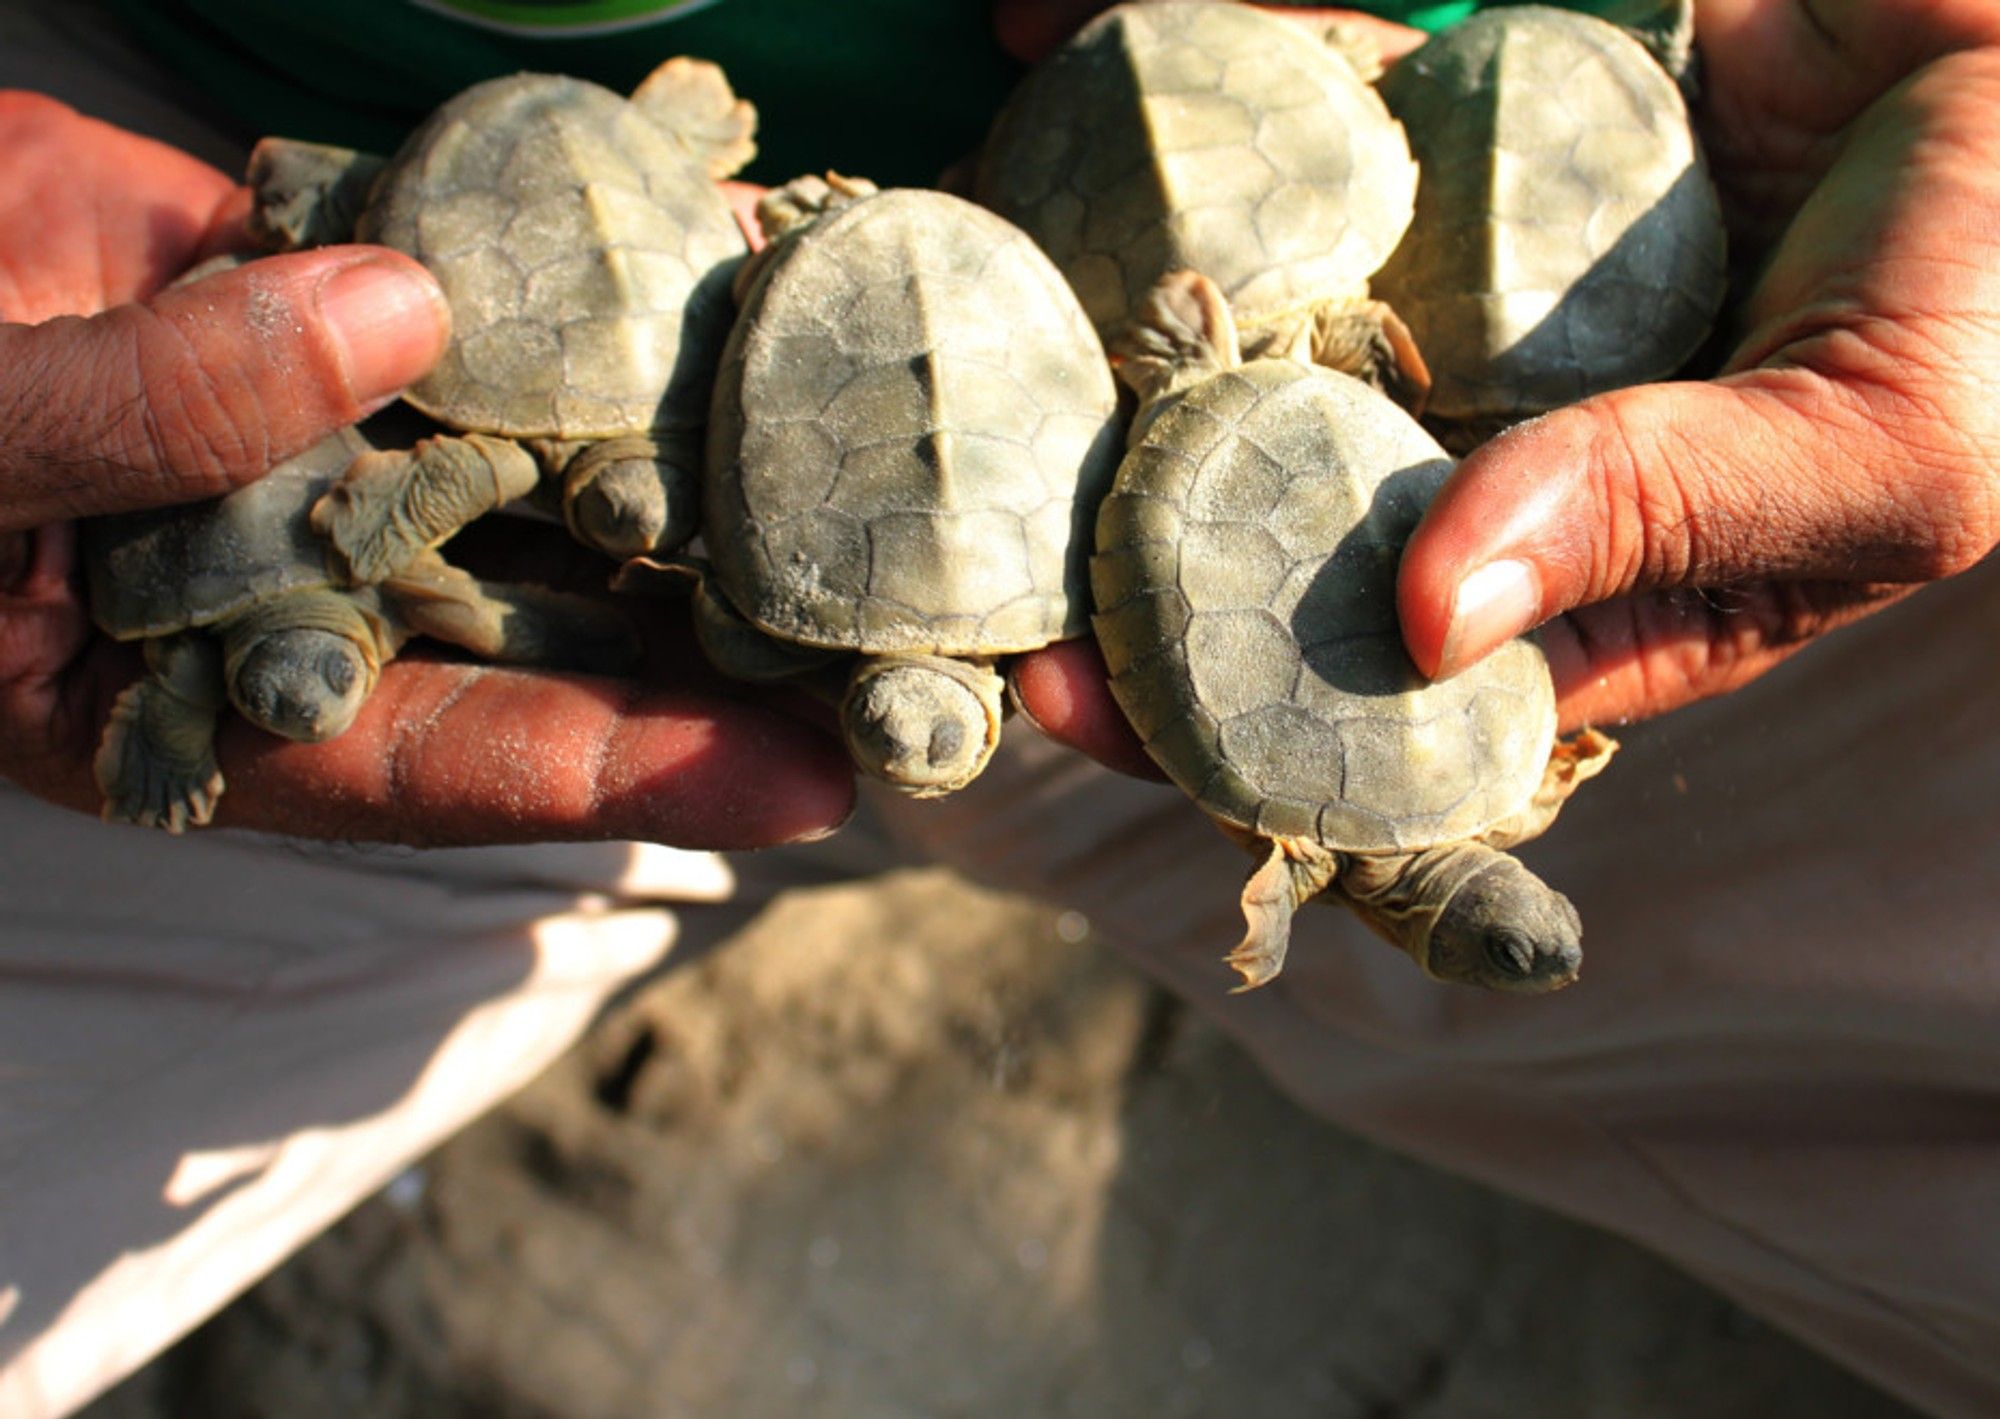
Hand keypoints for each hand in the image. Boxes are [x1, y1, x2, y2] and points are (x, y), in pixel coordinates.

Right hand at [0, 93, 853, 846]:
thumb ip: (144, 410)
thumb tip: (400, 322)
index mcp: (204, 701)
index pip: (449, 764)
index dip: (631, 776)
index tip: (809, 783)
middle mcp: (304, 587)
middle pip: (545, 642)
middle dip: (724, 652)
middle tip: (920, 667)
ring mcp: (326, 443)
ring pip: (535, 470)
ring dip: (692, 473)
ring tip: (874, 491)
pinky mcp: (325, 304)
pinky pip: (478, 303)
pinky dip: (583, 291)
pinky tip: (725, 284)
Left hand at [1009, 0, 1999, 769]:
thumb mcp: (1877, 455)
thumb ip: (1661, 524)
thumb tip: (1428, 621)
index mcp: (1575, 573)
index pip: (1358, 671)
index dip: (1205, 701)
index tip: (1056, 693)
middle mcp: (1491, 436)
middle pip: (1263, 491)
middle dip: (1107, 500)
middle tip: (962, 514)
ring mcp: (1465, 280)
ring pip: (1259, 292)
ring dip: (1111, 278)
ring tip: (965, 266)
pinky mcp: (1465, 132)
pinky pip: (1317, 104)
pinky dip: (1214, 58)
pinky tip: (1049, 33)